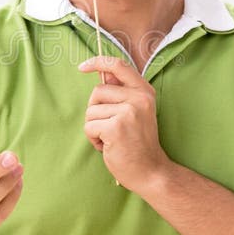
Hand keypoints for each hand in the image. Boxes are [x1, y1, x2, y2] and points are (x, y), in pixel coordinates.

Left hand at [79, 56, 170, 191]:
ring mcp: (128, 112)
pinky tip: (108, 146)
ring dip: (94, 127)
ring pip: (91, 110)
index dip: (98, 62)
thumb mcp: (137, 112)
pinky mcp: (116, 127)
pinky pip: (89, 126)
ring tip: (111, 139)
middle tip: (110, 127)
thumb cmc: (138, 143)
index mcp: (144, 91)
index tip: (82, 66)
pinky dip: (93, 139)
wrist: (151, 171)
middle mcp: (139, 98)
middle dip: (95, 110)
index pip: (118, 65)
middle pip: (97, 91)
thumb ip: (122, 92)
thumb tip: (102, 73)